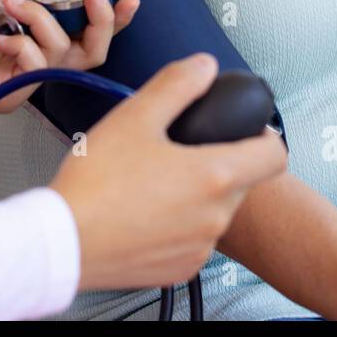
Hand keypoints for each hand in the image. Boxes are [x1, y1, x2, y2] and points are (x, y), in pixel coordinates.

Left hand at [0, 0, 138, 112]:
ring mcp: (28, 78)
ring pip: (67, 54)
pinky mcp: (13, 94)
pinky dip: (24, 47)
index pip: (87, 29)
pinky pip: (37, 68)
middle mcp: (41, 57)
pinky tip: (1, 39)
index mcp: (40, 32)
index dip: (113, 17)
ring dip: (43, 21)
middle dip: (102, 21)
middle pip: (93, 49)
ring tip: (12, 6)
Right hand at [48, 54, 288, 291]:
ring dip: (196, 195)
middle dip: (217, 163)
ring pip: (214, 212)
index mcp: (214, 176)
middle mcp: (215, 217)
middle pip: (241, 181)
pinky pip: (192, 240)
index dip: (264, 136)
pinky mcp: (180, 269)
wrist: (61, 243)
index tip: (245, 132)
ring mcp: (199, 247)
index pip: (275, 155)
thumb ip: (177, 85)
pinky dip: (178, 225)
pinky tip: (144, 214)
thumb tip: (204, 66)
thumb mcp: (134, 116)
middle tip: (175, 152)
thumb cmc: (95, 183)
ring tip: (152, 183)